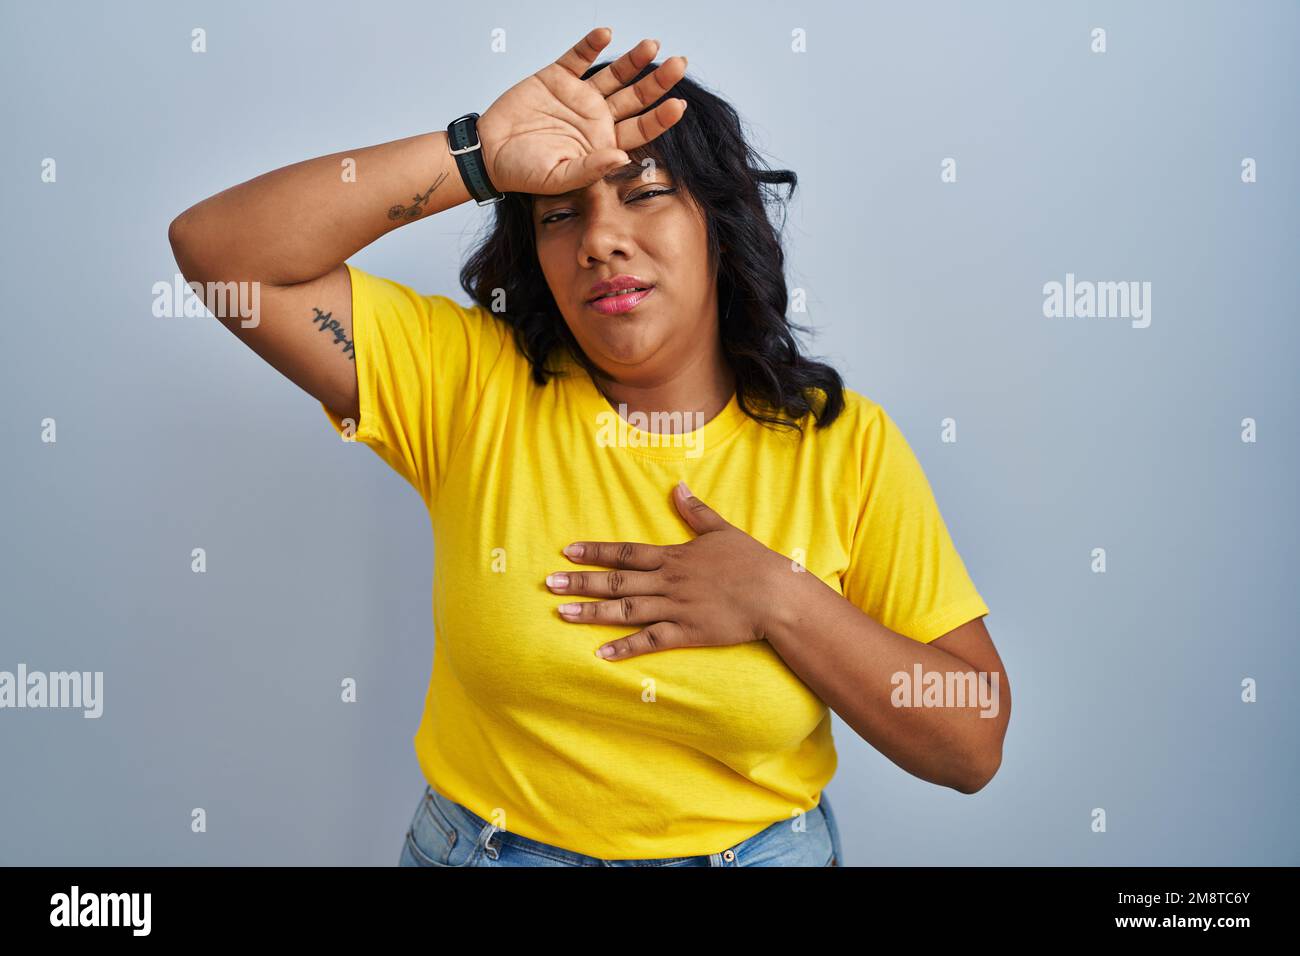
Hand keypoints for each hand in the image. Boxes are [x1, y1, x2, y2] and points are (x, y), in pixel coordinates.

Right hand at [476, 27, 687, 195]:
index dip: (660, 118)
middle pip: (636, 97)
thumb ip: (591, 168)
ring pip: (614, 74)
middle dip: (658, 82)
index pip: (640, 129)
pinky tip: (605, 34)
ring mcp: (579, 95)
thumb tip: (621, 156)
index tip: (678, 105)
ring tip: (651, 46)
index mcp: (604, 143)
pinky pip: (578, 56)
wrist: (490, 152)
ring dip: (633, 60)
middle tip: (679, 65)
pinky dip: (591, 44)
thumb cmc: (525, 173)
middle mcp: (597, 117)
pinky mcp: (557, 77)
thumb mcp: (559, 178)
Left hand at [545, 482, 790, 659]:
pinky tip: (601, 653)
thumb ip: (696, 511)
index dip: (595, 552)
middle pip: (616, 581)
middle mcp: (668, 581)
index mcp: (674, 557)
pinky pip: (651, 641)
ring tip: (562, 613)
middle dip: (581, 581)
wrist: (776, 595)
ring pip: (626, 610)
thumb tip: (677, 487)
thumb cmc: (752, 562)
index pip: (625, 553)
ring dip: (592, 612)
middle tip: (549, 583)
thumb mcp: (722, 530)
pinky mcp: (688, 633)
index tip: (567, 551)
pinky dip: (625, 647)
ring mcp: (676, 608)